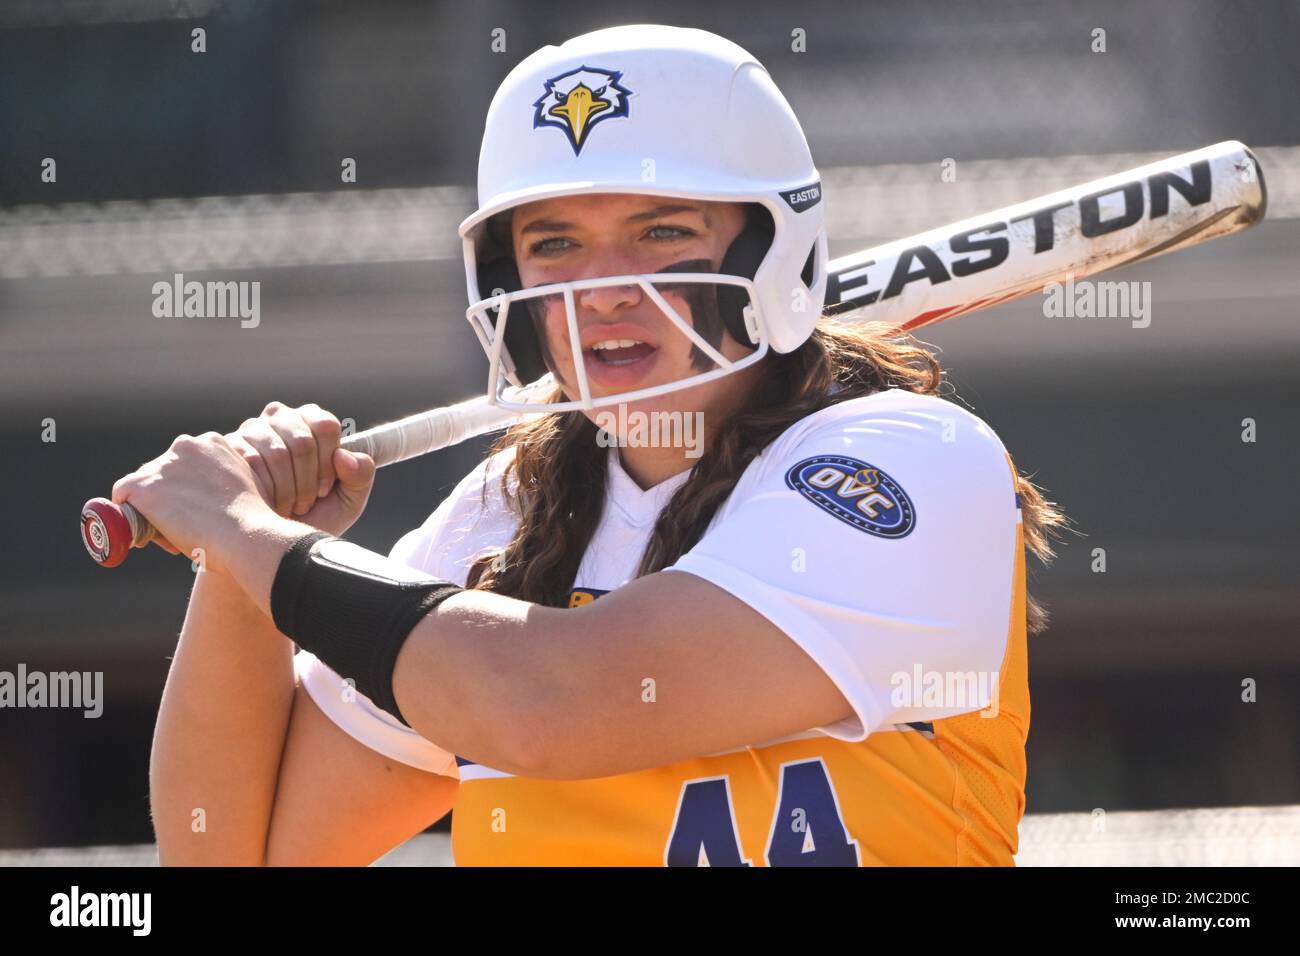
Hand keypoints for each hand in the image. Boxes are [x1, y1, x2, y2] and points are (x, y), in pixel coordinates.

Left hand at [111, 431, 276, 571]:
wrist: (246, 535)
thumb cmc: (253, 521)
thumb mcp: (247, 487)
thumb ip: (228, 482)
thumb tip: (220, 499)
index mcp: (212, 443)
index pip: (185, 464)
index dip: (188, 489)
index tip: (199, 510)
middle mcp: (184, 446)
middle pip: (162, 473)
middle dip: (169, 497)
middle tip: (187, 525)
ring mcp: (161, 466)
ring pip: (144, 488)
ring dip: (153, 508)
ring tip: (175, 533)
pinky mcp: (141, 486)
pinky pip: (123, 500)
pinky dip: (131, 518)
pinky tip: (151, 533)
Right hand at [223, 401, 375, 537]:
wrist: (274, 541)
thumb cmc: (315, 516)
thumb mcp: (348, 500)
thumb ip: (360, 476)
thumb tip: (344, 457)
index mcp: (312, 421)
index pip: (325, 425)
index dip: (328, 462)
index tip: (325, 489)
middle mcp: (281, 417)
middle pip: (302, 440)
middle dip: (307, 480)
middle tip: (306, 502)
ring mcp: (251, 429)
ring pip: (276, 453)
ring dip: (286, 489)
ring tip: (288, 506)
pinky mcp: (228, 447)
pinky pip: (250, 463)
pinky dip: (264, 491)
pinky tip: (265, 503)